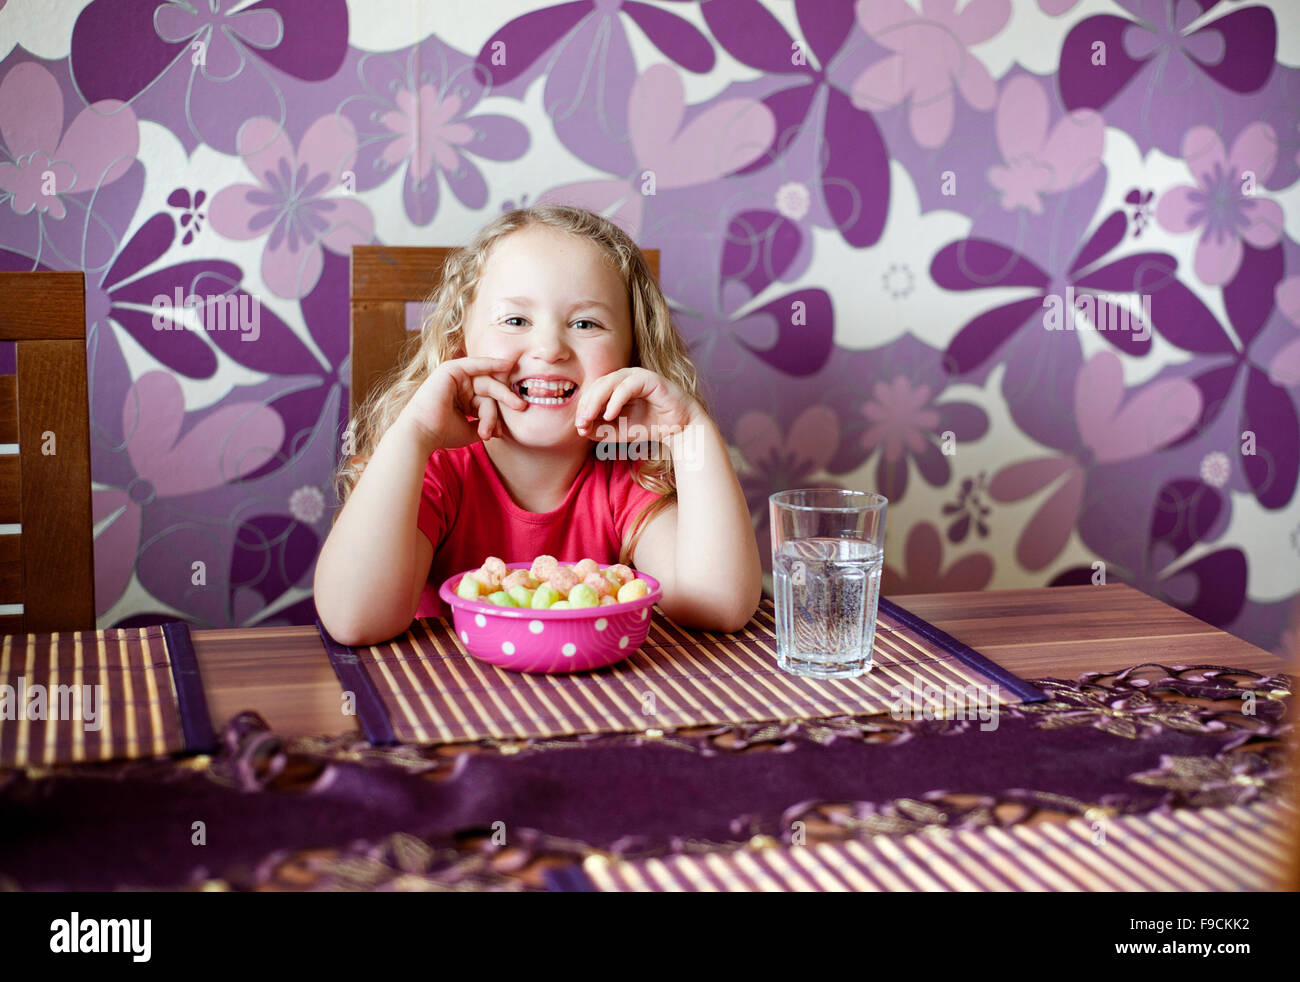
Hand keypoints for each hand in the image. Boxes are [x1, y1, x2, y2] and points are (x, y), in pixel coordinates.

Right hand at [399, 356, 524, 449]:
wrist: (422, 434)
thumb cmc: (442, 434)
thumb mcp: (471, 430)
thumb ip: (485, 424)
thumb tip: (499, 427)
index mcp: (461, 398)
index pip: (487, 401)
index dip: (496, 415)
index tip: (501, 432)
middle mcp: (457, 385)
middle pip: (490, 390)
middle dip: (506, 399)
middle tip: (522, 407)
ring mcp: (453, 376)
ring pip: (486, 384)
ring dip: (500, 395)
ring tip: (507, 412)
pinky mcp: (450, 369)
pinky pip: (475, 365)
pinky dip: (491, 363)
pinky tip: (507, 364)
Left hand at [574, 367, 702, 442]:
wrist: (679, 428)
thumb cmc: (649, 426)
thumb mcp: (618, 432)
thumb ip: (599, 430)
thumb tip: (580, 428)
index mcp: (615, 386)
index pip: (593, 392)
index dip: (583, 408)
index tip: (579, 426)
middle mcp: (624, 377)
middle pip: (597, 385)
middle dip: (586, 405)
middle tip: (581, 423)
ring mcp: (637, 376)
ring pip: (609, 383)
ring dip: (596, 401)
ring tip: (589, 418)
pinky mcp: (649, 379)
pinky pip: (627, 386)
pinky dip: (615, 400)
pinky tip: (609, 415)